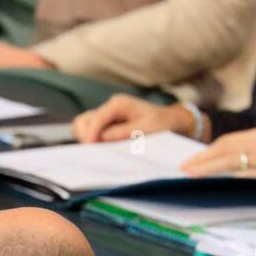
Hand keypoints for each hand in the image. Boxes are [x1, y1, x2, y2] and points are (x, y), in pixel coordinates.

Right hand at [72, 93, 197, 143]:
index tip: (91, 150)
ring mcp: (107, 116)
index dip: (91, 135)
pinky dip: (93, 141)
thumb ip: (122, 133)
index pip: (95, 119)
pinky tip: (103, 149)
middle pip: (84, 121)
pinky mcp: (108, 125)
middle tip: (95, 151)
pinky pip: (92, 132)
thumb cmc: (162, 124)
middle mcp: (110, 107)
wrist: (172, 122)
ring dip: (88, 139)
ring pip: (84, 126)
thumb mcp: (145, 129)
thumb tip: (101, 139)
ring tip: (100, 151)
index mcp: (119, 104)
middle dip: (86, 137)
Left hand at [181, 128, 255, 179]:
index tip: (191, 160)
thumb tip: (227, 163)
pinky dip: (229, 182)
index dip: (207, 151)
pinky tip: (216, 187)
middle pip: (225, 150)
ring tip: (191, 176)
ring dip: (209, 170)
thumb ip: (253, 151)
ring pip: (232, 163)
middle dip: (201, 160)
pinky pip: (246, 179)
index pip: (227, 141)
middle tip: (182, 168)